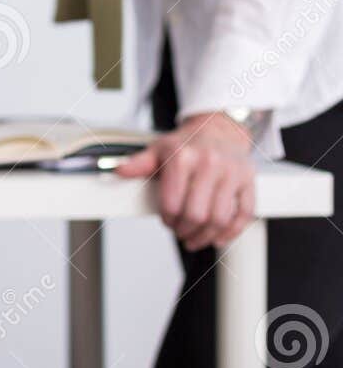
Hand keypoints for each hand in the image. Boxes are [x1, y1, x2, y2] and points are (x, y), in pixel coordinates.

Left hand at [114, 113, 255, 250]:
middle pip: (196, 215)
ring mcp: (232, 173)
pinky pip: (244, 214)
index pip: (173, 203)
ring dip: (205, 236)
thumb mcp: (159, 149)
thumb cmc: (187, 143)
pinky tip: (218, 238)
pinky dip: (231, 232)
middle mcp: (210, 164)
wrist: (219, 129)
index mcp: (183, 157)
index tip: (167, 221)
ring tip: (195, 238)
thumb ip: (139, 163)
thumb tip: (118, 170)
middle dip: (185, 230)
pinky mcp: (248, 181)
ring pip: (220, 218)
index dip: (168, 219)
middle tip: (180, 231)